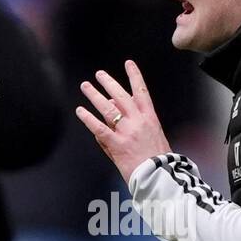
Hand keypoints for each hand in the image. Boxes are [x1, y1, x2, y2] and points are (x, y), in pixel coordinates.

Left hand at [75, 60, 172, 182]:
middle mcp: (138, 121)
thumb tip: (118, 112)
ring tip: (86, 86)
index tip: (129, 63)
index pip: (141, 91)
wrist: (159, 176)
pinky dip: (88, 118)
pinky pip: (99, 128)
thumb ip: (137, 124)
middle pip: (121, 95)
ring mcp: (126, 132)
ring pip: (108, 108)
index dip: (134, 75)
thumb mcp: (154, 137)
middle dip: (109, 82)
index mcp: (150, 118)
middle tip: (99, 74)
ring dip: (95, 95)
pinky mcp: (116, 144)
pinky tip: (80, 111)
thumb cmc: (158, 160)